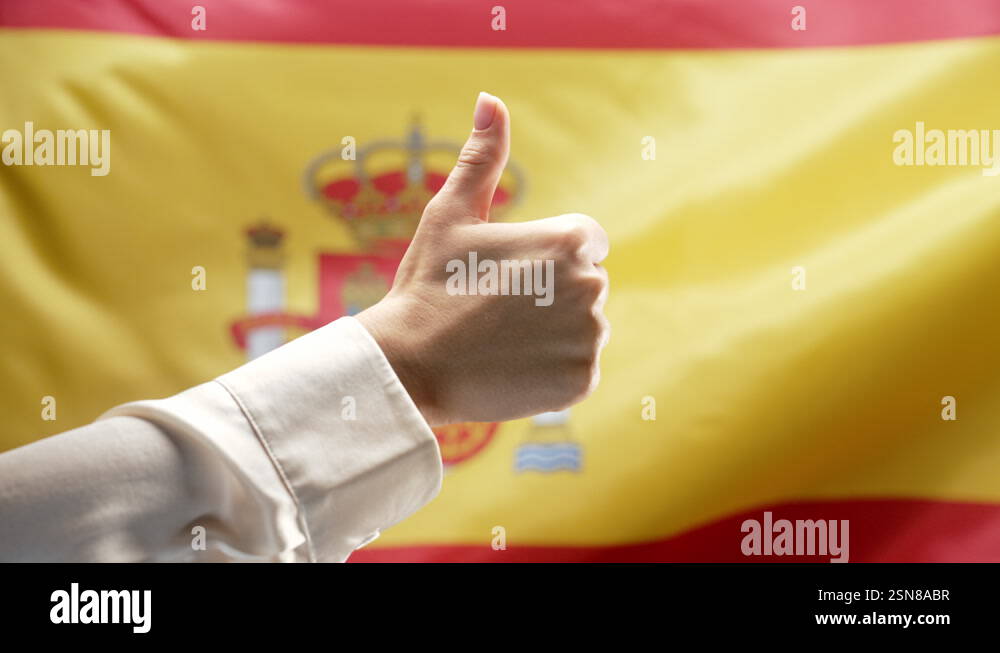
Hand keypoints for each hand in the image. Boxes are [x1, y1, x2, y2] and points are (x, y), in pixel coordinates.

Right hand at [357, 92, 609, 426]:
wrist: (409, 365)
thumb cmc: (427, 285)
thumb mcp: (450, 214)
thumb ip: (481, 158)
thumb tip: (491, 100)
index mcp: (569, 238)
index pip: (583, 245)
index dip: (542, 261)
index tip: (504, 279)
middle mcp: (592, 284)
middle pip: (584, 287)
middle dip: (550, 297)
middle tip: (496, 313)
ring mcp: (589, 336)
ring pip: (583, 330)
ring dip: (553, 336)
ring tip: (501, 342)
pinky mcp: (582, 379)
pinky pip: (577, 370)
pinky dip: (551, 373)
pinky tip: (511, 369)